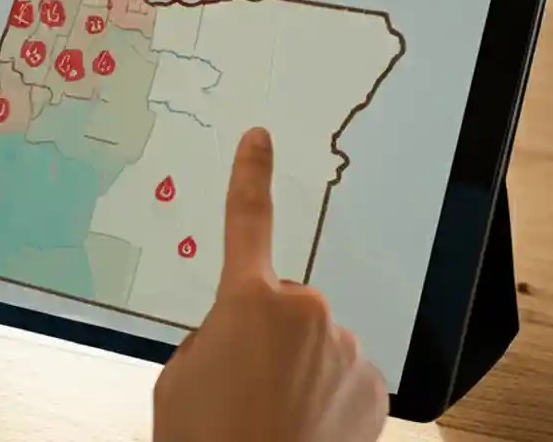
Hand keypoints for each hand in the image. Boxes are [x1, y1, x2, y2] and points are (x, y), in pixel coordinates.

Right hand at [153, 128, 387, 441]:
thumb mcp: (178, 379)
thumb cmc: (206, 440)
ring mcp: (346, 348)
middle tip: (241, 385)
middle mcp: (306, 313)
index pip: (247, 220)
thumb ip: (210, 336)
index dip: (250, 176)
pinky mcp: (374, 385)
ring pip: (314, 343)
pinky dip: (326, 394)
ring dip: (295, 368)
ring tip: (270, 414)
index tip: (259, 140)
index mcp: (247, 301)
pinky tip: (303, 424)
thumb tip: (238, 334)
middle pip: (281, 304)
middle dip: (264, 333)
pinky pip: (342, 372)